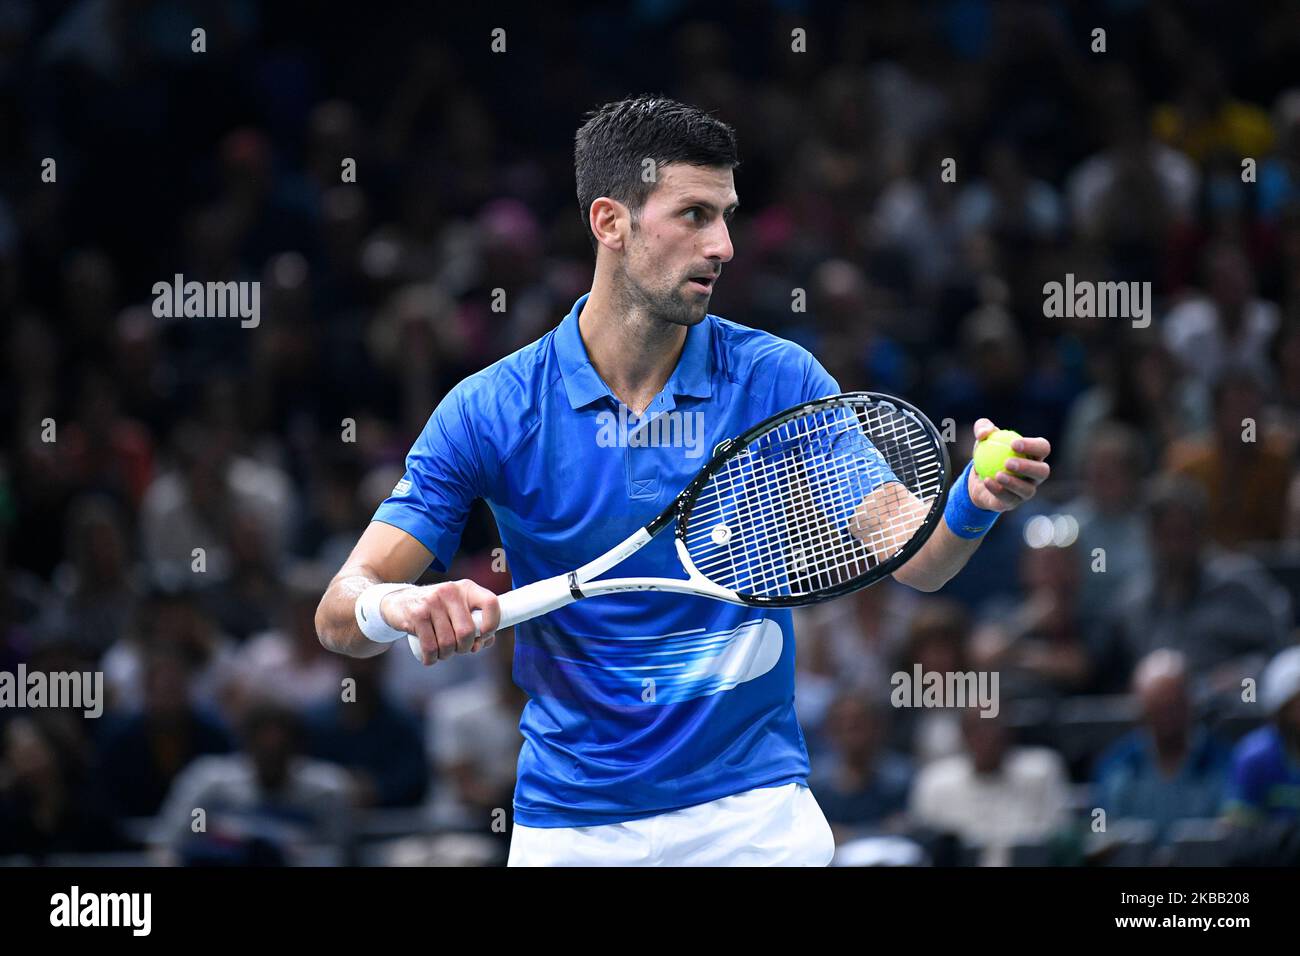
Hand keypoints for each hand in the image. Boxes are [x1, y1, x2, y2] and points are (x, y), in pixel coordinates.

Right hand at [381, 580, 500, 664]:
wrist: (399, 602)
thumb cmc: (437, 610)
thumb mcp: (457, 609)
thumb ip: (475, 624)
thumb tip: (486, 642)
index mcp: (466, 588)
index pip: (490, 603)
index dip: (492, 624)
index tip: (483, 637)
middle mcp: (450, 591)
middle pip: (467, 631)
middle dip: (464, 648)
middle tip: (457, 649)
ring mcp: (432, 602)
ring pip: (448, 642)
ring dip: (446, 655)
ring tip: (441, 651)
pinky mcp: (416, 614)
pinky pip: (430, 647)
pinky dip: (431, 658)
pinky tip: (429, 658)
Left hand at [968, 418, 1050, 511]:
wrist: (978, 478)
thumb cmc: (987, 453)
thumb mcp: (983, 438)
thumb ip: (982, 428)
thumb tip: (984, 433)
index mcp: (1034, 455)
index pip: (1043, 448)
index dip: (1032, 446)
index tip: (1013, 444)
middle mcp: (1036, 474)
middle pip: (1042, 471)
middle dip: (1028, 467)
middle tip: (1008, 462)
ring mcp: (1027, 490)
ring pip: (1027, 489)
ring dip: (1013, 482)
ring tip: (998, 474)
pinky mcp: (1013, 502)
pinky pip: (1008, 498)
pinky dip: (998, 490)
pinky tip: (987, 481)